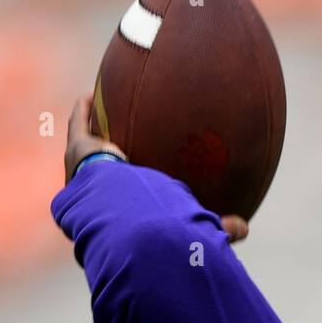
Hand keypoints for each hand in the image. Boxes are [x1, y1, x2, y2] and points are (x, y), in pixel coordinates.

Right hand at [63, 92, 248, 243]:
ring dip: (96, 135)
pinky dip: (84, 110)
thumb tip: (245, 228)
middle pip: (104, 176)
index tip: (137, 186)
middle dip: (109, 165)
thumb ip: (214, 224)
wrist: (120, 209)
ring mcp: (84, 170)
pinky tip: (91, 94)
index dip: (131, 196)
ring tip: (104, 120)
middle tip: (118, 152)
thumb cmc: (153, 220)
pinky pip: (80, 123)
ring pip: (89, 148)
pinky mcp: (76, 148)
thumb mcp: (187, 221)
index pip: (129, 203)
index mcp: (121, 211)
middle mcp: (98, 194)